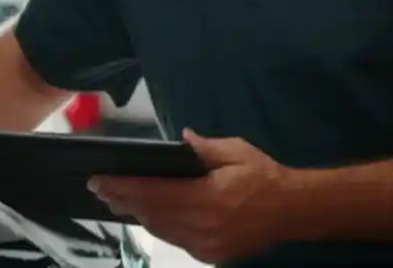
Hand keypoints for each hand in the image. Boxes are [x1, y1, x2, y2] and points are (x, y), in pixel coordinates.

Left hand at [88, 129, 298, 264]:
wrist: (294, 211)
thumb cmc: (264, 176)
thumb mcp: (235, 152)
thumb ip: (204, 148)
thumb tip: (181, 137)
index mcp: (208, 199)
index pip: (154, 193)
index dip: (123, 187)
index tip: (100, 180)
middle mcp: (203, 226)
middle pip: (151, 214)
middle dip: (122, 200)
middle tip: (98, 188)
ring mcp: (206, 245)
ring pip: (160, 230)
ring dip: (136, 214)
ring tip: (115, 200)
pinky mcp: (210, 255)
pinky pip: (175, 240)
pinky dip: (158, 226)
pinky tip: (146, 214)